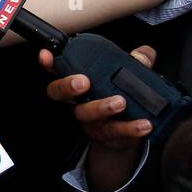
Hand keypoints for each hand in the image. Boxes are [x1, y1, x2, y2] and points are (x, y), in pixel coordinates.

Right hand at [40, 46, 154, 191]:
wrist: (121, 138)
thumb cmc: (116, 99)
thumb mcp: (124, 79)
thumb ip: (134, 64)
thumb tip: (145, 53)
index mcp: (78, 85)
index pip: (57, 71)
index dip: (49, 64)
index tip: (46, 55)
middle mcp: (77, 103)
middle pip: (61, 94)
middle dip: (68, 86)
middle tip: (83, 81)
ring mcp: (89, 121)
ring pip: (88, 115)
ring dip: (102, 107)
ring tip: (120, 102)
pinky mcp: (105, 136)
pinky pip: (115, 132)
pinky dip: (131, 128)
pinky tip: (144, 124)